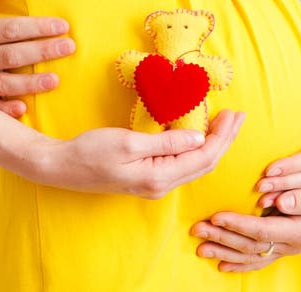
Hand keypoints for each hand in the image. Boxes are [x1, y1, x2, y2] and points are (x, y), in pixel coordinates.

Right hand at [0, 0, 75, 116]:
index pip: (12, 29)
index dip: (38, 27)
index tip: (63, 26)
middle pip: (13, 56)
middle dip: (44, 52)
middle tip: (70, 48)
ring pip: (4, 84)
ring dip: (31, 84)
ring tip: (56, 80)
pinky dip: (5, 110)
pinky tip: (24, 109)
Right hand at [32, 110, 245, 196]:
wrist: (63, 167)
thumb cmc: (92, 151)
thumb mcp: (130, 142)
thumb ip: (167, 142)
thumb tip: (199, 138)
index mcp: (159, 177)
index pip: (203, 157)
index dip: (222, 136)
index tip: (233, 114)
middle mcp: (161, 185)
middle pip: (204, 163)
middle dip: (224, 139)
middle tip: (238, 116)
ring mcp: (155, 184)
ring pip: (195, 165)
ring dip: (213, 143)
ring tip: (226, 123)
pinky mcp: (148, 177)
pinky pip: (182, 164)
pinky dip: (197, 147)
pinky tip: (200, 133)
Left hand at [192, 171, 300, 271]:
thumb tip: (282, 201)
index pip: (262, 230)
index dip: (238, 224)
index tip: (217, 214)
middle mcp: (292, 244)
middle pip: (251, 246)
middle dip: (223, 238)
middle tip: (198, 229)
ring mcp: (289, 248)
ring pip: (252, 256)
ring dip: (225, 252)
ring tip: (201, 246)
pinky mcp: (287, 246)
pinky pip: (260, 259)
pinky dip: (240, 263)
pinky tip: (222, 264)